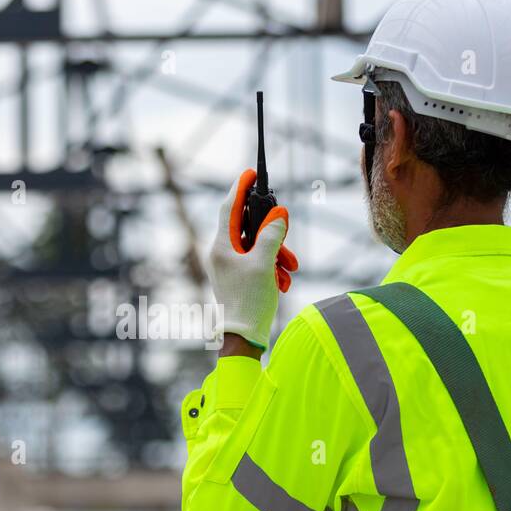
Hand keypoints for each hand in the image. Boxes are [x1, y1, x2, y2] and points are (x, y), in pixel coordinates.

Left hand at [207, 169, 298, 350]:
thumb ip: (271, 235)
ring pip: (258, 246)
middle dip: (272, 233)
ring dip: (277, 254)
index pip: (229, 208)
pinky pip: (259, 262)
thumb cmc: (249, 301)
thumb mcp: (264, 264)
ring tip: (289, 269)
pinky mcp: (239, 277)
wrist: (243, 337)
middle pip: (249, 228)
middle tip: (285, 236)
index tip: (250, 173)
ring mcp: (230, 266)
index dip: (240, 188)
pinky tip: (282, 281)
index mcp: (221, 247)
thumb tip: (278, 214)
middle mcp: (222, 253)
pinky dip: (273, 267)